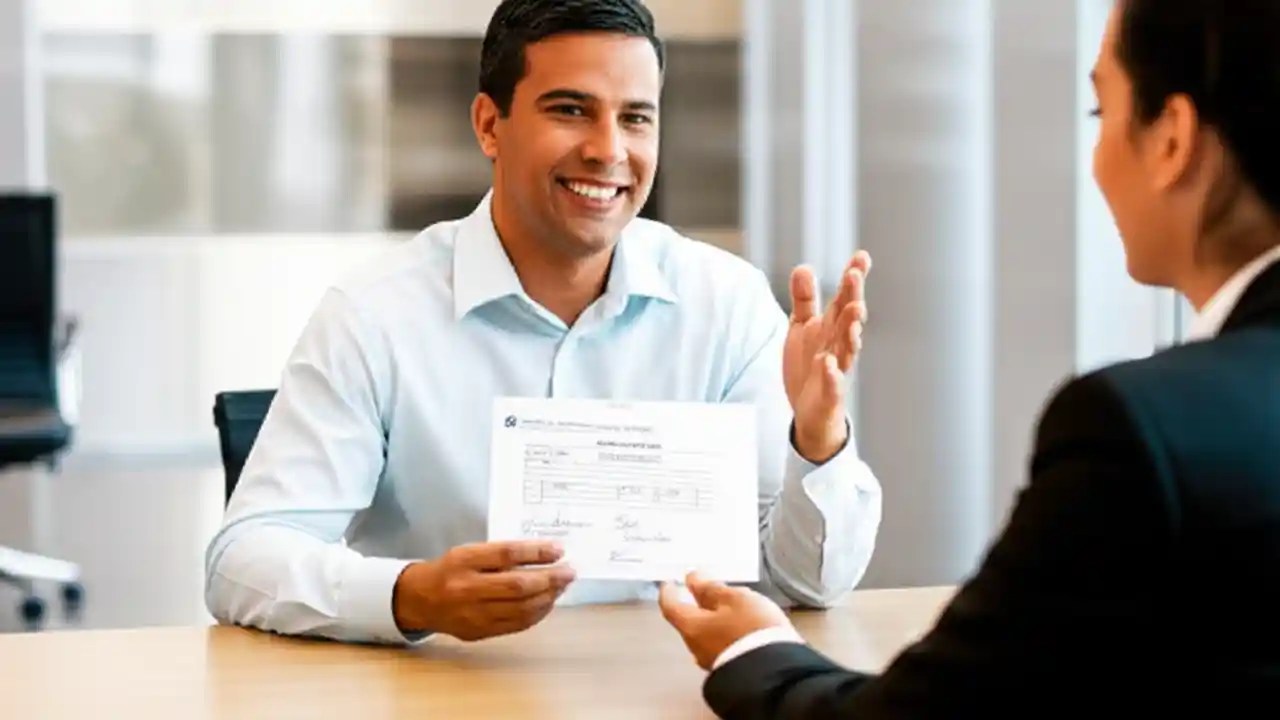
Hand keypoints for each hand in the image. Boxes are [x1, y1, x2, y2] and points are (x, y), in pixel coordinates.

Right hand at [392, 540, 575, 640]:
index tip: (558, 550)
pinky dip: (536, 614)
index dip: (536, 552)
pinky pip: (516, 625)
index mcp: (463, 561)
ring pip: (520, 609)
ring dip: (547, 597)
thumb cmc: (449, 570)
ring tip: (561, 587)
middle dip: (549, 579)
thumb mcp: (469, 552)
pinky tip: (546, 603)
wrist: (419, 600)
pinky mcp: (479, 632)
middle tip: (569, 572)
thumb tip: (542, 554)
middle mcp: (467, 589)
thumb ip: (500, 554)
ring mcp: (473, 615)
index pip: (506, 555)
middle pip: (517, 586)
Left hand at [658, 571, 793, 670]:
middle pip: (689, 622)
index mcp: (692, 626)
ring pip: (706, 635)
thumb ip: (711, 589)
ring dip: (712, 620)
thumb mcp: (734, 599)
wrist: (777, 672)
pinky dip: (725, 633)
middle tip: (701, 590)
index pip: (670, 606)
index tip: (669, 583)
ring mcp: (712, 661)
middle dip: (695, 605)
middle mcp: (696, 647)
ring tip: (726, 607)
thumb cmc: (753, 629)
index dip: (669, 592)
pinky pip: (722, 646)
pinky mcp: (731, 669)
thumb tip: (692, 579)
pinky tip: (739, 628)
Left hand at [783, 251, 871, 462]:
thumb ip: (804, 299)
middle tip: (854, 274)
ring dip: (852, 330)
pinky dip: (831, 375)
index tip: (861, 256)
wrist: (811, 412)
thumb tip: (804, 267)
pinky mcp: (829, 394)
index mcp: (833, 327)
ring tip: (855, 311)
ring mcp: (837, 369)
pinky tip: (826, 363)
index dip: (853, 279)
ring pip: (847, 348)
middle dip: (852, 296)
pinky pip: (833, 384)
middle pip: (848, 319)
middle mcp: (839, 345)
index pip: (844, 299)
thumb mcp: (803, 328)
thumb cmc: (810, 366)